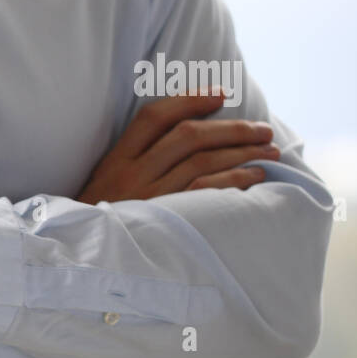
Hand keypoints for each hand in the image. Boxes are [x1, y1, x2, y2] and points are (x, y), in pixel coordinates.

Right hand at [77, 90, 278, 204]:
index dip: (190, 100)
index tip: (221, 94)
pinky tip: (255, 177)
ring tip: (270, 152)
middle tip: (263, 129)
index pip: (153, 117)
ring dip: (243, 152)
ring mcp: (148, 197)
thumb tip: (189, 138)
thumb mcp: (108, 187)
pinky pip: (206, 191)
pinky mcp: (165, 219)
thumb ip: (137, 162)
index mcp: (115, 161)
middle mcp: (130, 174)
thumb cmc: (105, 223)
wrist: (87, 263)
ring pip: (202, 161)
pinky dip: (235, 179)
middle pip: (187, 135)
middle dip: (232, 128)